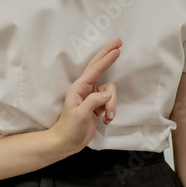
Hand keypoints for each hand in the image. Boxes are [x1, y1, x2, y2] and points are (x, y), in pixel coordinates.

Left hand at [49, 38, 120, 154]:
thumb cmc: (69, 128)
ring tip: (108, 118)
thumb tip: (108, 94)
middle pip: (99, 68)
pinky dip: (111, 112)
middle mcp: (86, 89)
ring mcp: (92, 97)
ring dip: (112, 106)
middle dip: (109, 56)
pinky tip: (106, 121)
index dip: (106, 58)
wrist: (66, 143)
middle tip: (119, 44)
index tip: (117, 49)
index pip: (95, 69)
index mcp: (79, 88)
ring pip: (110, 93)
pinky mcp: (97, 106)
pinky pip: (110, 103)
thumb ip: (94, 102)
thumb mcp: (81, 115)